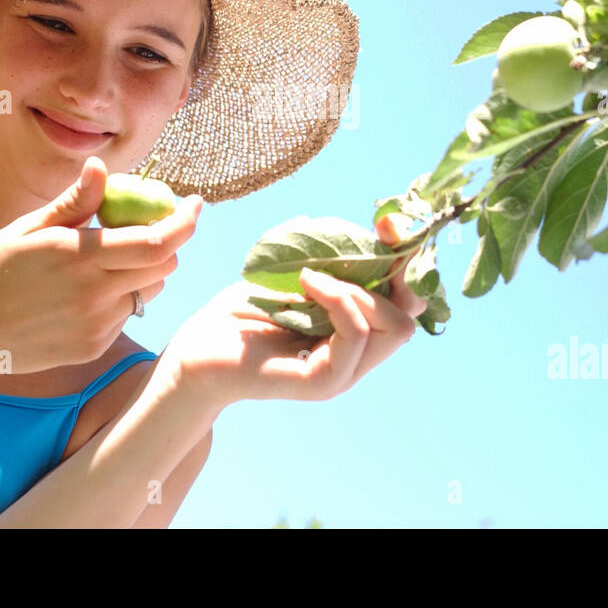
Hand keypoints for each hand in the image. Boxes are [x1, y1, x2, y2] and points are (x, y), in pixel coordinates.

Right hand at [0, 155, 202, 376]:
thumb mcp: (28, 229)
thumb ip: (74, 202)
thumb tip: (103, 166)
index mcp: (82, 257)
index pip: (159, 242)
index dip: (186, 222)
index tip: (195, 203)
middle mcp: (96, 295)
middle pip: (163, 267)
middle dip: (165, 244)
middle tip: (144, 229)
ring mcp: (96, 325)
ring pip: (146, 292)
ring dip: (142, 272)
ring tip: (105, 262)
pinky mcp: (92, 348)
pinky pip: (123, 316)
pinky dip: (118, 299)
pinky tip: (83, 293)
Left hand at [160, 213, 426, 407]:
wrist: (197, 353)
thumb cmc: (242, 313)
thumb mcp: (296, 276)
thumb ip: (334, 262)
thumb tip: (368, 229)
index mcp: (355, 331)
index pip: (409, 303)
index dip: (409, 262)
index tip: (389, 225)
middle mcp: (357, 355)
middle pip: (411, 316)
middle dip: (395, 275)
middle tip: (354, 253)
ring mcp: (343, 372)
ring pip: (394, 328)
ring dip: (360, 289)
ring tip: (313, 275)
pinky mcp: (322, 382)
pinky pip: (356, 336)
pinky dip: (339, 301)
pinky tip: (306, 283)